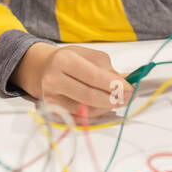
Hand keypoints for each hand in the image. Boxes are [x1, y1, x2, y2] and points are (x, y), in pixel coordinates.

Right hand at [13, 45, 133, 116]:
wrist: (41, 68)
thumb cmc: (68, 59)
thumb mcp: (88, 55)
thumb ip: (107, 69)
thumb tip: (125, 84)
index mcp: (64, 60)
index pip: (93, 76)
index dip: (113, 85)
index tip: (129, 88)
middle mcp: (54, 79)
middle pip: (89, 96)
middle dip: (112, 99)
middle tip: (127, 98)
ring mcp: (51, 97)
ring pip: (85, 110)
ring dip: (106, 107)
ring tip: (115, 100)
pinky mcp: (51, 110)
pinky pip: (79, 116)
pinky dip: (95, 112)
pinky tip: (102, 105)